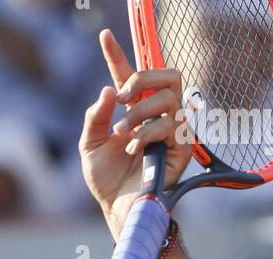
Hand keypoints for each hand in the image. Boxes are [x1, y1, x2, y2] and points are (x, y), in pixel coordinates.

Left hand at [80, 29, 191, 237]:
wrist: (117, 208)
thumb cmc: (106, 179)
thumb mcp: (90, 144)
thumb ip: (96, 116)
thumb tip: (109, 90)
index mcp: (134, 110)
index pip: (130, 75)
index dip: (117, 54)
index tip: (103, 35)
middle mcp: (157, 116)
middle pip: (168, 75)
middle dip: (142, 79)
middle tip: (122, 98)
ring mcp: (172, 130)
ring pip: (168, 98)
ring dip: (140, 111)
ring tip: (122, 132)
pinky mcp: (182, 149)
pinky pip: (170, 126)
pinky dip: (147, 133)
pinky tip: (132, 147)